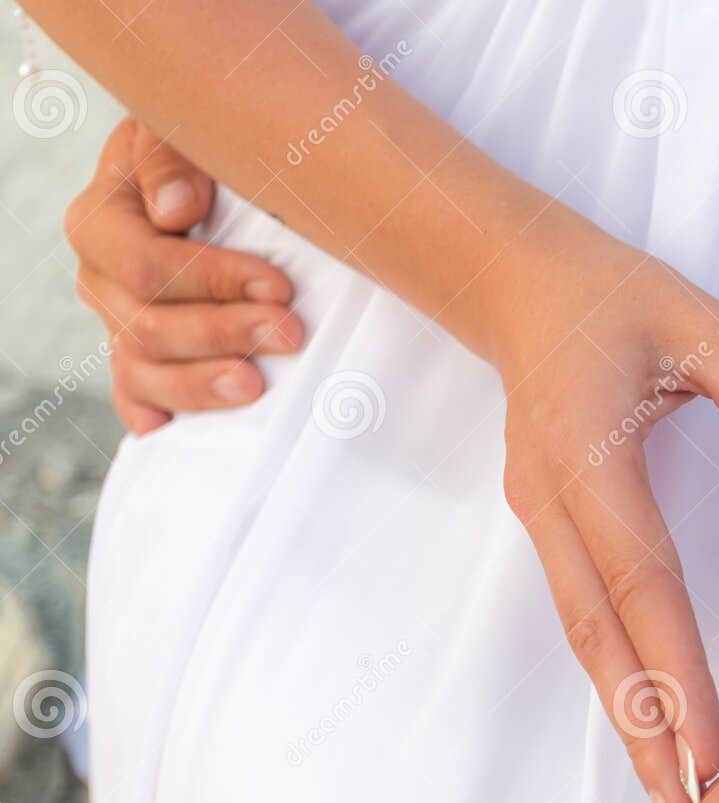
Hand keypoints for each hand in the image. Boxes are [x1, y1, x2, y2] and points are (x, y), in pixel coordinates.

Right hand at [65, 118, 301, 433]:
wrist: (208, 179)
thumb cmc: (202, 152)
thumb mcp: (184, 131)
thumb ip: (171, 156)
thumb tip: (177, 212)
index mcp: (101, 221)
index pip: (149, 265)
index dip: (215, 281)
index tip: (280, 288)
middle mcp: (100, 278)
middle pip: (150, 325)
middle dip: (225, 333)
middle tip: (292, 335)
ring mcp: (117, 323)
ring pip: (143, 369)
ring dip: (201, 383)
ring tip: (256, 386)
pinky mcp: (139, 355)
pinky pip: (135, 393)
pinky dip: (152, 411)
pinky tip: (170, 429)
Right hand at [489, 222, 718, 802]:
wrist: (517, 282)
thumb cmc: (622, 299)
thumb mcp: (712, 329)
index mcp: (591, 455)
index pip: (643, 582)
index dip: (676, 671)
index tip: (709, 752)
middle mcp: (554, 505)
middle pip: (601, 641)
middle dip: (643, 737)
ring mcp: (541, 523)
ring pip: (587, 644)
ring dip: (626, 729)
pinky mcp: (550, 532)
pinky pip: (586, 622)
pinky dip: (617, 687)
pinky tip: (647, 737)